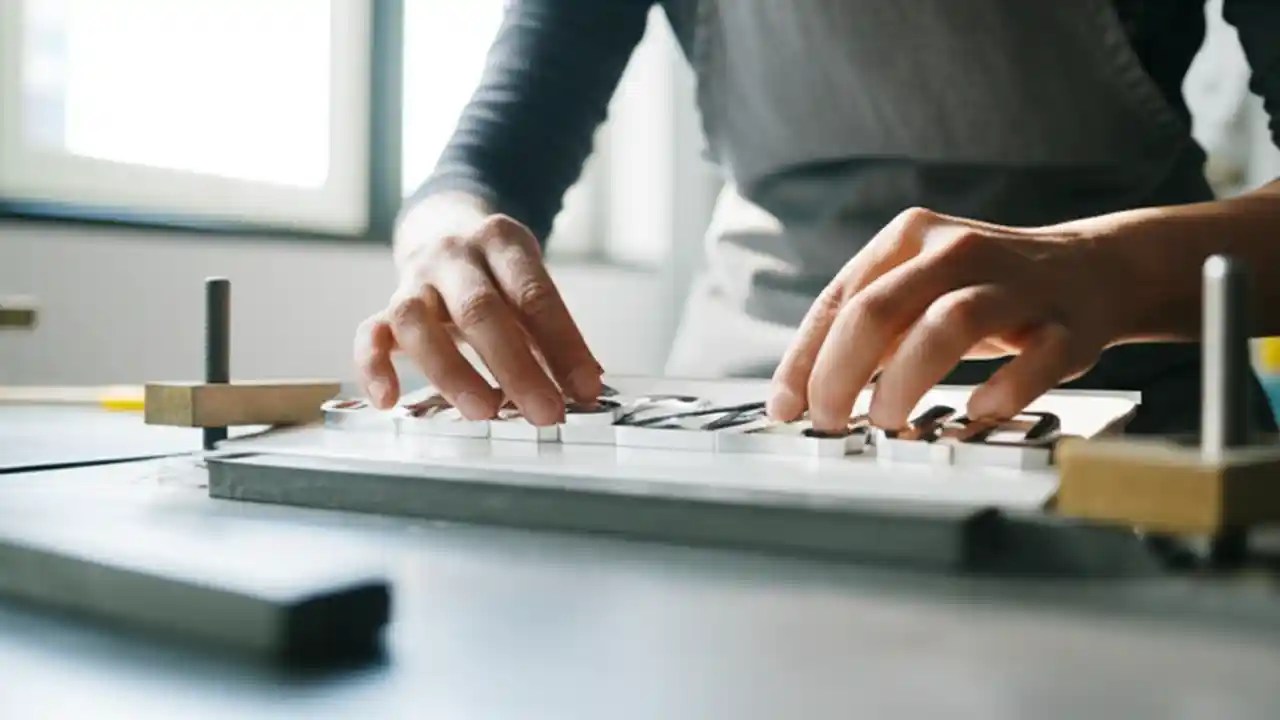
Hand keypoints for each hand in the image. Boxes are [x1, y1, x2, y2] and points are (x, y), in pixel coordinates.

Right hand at [354, 193, 602, 424]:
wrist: (441, 226)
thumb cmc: (497, 273)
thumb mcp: (529, 285)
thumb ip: (550, 334)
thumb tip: (582, 388)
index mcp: (501, 241)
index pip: (534, 294)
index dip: (563, 344)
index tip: (585, 388)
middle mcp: (453, 256)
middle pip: (479, 309)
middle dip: (515, 367)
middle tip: (545, 413)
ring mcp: (413, 280)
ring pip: (416, 321)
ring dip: (450, 372)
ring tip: (483, 412)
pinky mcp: (384, 308)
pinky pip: (369, 335)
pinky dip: (373, 368)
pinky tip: (389, 402)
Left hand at [768, 207, 1129, 432]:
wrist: (1095, 269)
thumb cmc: (985, 288)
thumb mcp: (918, 288)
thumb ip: (866, 328)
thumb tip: (803, 390)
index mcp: (911, 236)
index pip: (842, 299)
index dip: (806, 358)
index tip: (786, 406)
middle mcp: (958, 250)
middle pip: (881, 309)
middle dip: (840, 373)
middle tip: (828, 420)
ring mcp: (1016, 286)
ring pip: (949, 325)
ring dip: (905, 380)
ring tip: (886, 421)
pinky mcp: (1068, 325)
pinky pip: (1035, 360)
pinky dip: (1002, 390)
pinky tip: (977, 411)